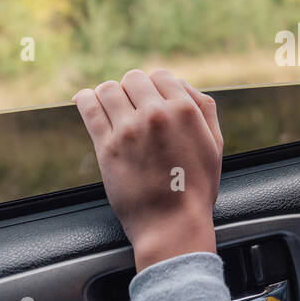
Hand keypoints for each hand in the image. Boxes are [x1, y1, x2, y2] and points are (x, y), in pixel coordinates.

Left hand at [73, 69, 222, 271]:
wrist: (173, 225)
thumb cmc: (196, 189)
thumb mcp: (215, 145)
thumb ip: (204, 109)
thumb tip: (182, 85)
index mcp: (184, 110)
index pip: (161, 76)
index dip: (155, 86)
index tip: (149, 98)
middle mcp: (156, 114)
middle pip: (134, 79)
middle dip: (133, 90)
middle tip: (131, 106)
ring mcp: (129, 129)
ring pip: (109, 89)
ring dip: (110, 94)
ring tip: (111, 107)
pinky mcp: (106, 146)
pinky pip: (89, 107)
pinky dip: (84, 99)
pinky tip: (85, 100)